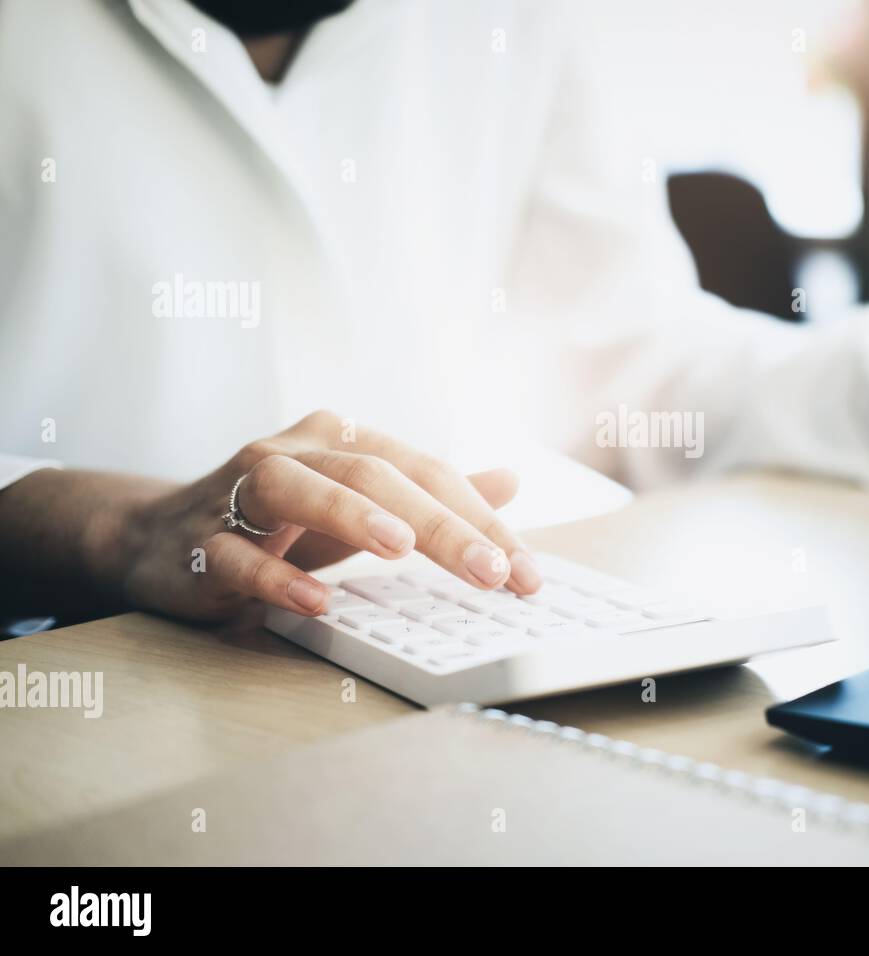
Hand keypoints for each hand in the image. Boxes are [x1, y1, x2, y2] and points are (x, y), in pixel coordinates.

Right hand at [1, 412, 541, 623]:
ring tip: (403, 549)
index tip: (527, 572)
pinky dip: (275, 576)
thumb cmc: (279, 523)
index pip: (425, 473)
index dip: (480, 519)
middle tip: (496, 571)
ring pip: (299, 491)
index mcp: (342, 442)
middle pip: (375, 476)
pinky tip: (315, 600)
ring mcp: (239, 494)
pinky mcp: (198, 543)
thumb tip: (510, 480)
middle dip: (441, 524)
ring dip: (353, 517)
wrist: (158, 538)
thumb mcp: (361, 507)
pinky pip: (236, 556)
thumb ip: (431, 497)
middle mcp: (294, 453)